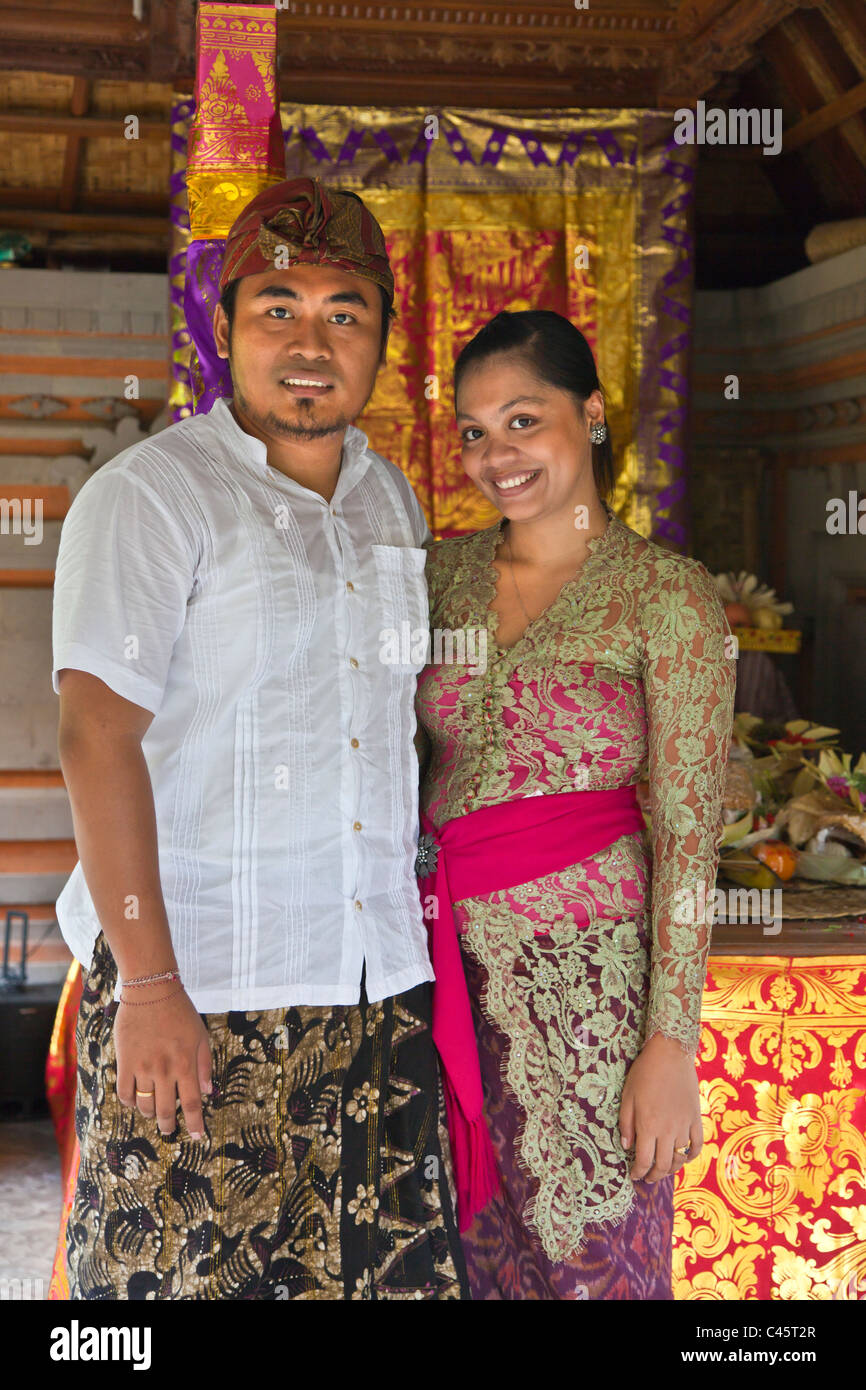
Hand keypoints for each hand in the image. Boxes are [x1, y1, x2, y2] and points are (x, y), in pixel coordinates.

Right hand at [115, 984, 212, 1140]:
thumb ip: (205, 1064)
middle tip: (170, 1130)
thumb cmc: (180, 1012)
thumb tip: (208, 1091)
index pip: (192, 1103)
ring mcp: (143, 1068)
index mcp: (186, 1065)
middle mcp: (165, 1071)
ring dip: (150, 1114)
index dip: (195, 1123)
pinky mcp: (125, 1062)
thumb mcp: (201, 1035)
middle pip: (166, 1110)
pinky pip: (125, 1092)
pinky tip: (135, 1101)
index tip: (198, 1136)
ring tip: (153, 1114)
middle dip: (169, 1125)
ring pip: (145, 1105)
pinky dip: (130, 1102)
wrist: (151, 991)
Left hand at [618, 1032, 702, 1182]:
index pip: (643, 1160)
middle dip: (654, 1175)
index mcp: (648, 1125)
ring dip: (671, 1167)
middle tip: (648, 1177)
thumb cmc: (645, 1072)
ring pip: (680, 1157)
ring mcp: (684, 1125)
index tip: (634, 1175)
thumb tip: (627, 1147)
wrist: (671, 1053)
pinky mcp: (696, 1118)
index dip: (638, 1172)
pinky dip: (691, 1155)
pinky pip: (697, 1144)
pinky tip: (684, 1156)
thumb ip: (626, 1124)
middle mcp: (668, 1130)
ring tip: (663, 1169)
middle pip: (663, 1164)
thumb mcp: (627, 1096)